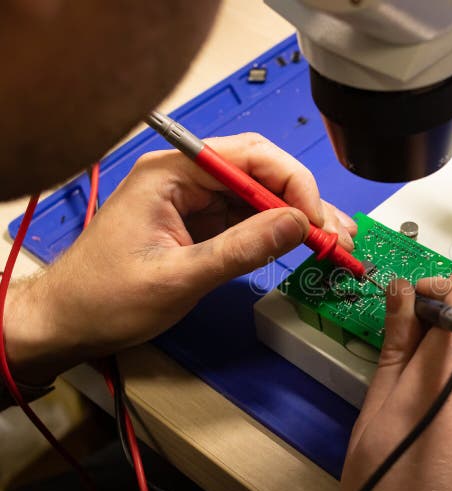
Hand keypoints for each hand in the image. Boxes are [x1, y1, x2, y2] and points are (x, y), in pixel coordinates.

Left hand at [4, 132, 355, 384]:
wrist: (65, 323)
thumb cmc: (104, 298)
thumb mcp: (176, 277)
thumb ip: (239, 249)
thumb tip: (298, 225)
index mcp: (171, 173)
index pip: (249, 157)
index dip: (292, 183)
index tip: (315, 220)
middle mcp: (186, 178)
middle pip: (260, 172)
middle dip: (303, 201)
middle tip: (338, 233)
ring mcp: (194, 201)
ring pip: (260, 197)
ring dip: (298, 220)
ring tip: (335, 242)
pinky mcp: (199, 224)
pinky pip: (247, 220)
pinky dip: (278, 234)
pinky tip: (305, 246)